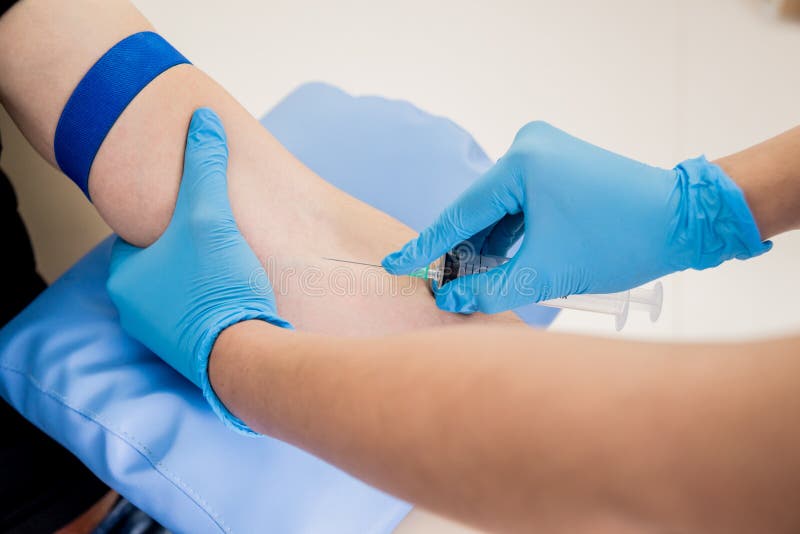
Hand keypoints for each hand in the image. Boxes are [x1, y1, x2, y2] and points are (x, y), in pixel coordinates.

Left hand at [107, 108, 290, 433]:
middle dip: (188, 251)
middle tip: (219, 238)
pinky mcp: (188, 353)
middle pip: (161, 264)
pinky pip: (195, 317)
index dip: (173, 220)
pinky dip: (212, 304)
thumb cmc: (218, 285)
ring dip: (201, 279)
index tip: (198, 215)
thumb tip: (203, 118)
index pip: (142, 233)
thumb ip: (205, 164)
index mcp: (125, 275)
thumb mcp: (212, 214)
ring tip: (232, 265)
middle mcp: (133, 309)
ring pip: (178, 292)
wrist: (242, 353)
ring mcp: (159, 336)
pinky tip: (237, 295)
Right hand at [383, 121, 769, 313]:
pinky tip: (505, 263)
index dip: (428, 245)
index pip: (461, 213)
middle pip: (480, 210)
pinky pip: (522, 204)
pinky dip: (512, 235)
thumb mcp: (548, 272)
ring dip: (490, 246)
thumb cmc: (619, 241)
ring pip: (501, 210)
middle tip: (444, 287)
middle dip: (464, 251)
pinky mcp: (560, 166)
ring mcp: (546, 154)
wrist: (683, 220)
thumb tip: (449, 301)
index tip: (396, 263)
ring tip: (477, 283)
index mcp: (522, 163)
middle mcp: (530, 148)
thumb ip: (490, 289)